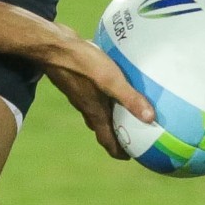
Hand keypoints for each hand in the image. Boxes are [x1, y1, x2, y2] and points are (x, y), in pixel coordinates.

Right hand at [44, 28, 154, 159]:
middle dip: (118, 135)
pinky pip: (95, 95)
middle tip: (135, 134)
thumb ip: (129, 98)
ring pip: (99, 111)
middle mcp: (87, 107)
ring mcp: (80, 95)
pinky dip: (107, 97)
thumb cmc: (82, 65)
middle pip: (103, 128)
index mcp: (95, 113)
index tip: (133, 156)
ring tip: (128, 110)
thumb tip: (151, 118)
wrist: (54, 48)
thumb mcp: (111, 80)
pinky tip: (115, 85)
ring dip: (113, 115)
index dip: (119, 152)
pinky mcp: (79, 80)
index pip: (107, 141)